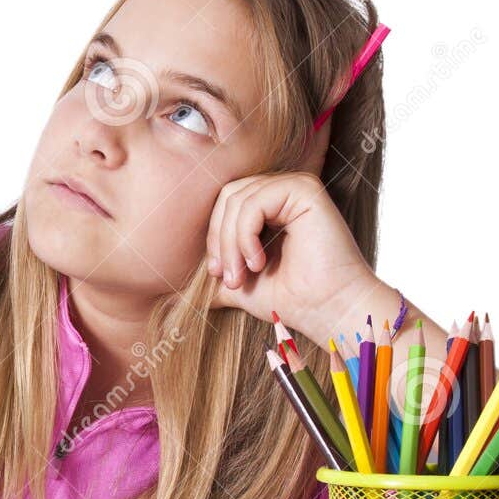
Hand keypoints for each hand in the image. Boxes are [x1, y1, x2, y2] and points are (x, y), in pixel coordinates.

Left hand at [204, 171, 377, 341]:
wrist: (328, 312)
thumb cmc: (292, 299)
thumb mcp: (239, 283)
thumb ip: (215, 272)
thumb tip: (170, 290)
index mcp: (272, 206)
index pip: (225, 203)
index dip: (214, 238)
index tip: (217, 275)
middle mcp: (285, 190)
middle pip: (227, 197)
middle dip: (219, 240)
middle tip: (228, 278)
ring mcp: (296, 186)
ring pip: (236, 199)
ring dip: (230, 243)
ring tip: (241, 276)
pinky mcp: (305, 189)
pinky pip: (254, 202)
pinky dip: (245, 235)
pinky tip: (258, 262)